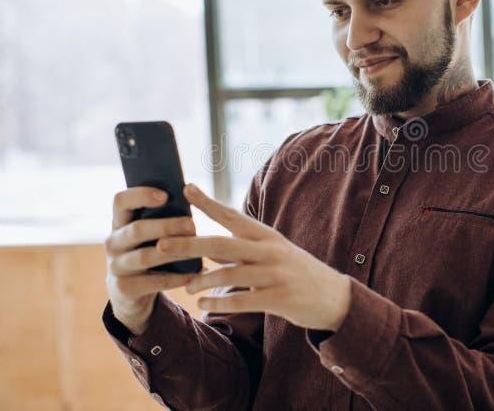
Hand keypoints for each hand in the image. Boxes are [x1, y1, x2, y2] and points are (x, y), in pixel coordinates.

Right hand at [104, 187, 199, 334]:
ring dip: (174, 251)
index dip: (140, 195)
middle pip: (136, 230)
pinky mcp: (124, 289)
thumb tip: (191, 195)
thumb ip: (159, 217)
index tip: (165, 195)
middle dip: (166, 226)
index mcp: (119, 223)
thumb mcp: (146, 235)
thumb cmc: (146, 251)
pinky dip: (178, 278)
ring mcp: (116, 267)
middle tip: (192, 225)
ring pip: (145, 256)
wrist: (129, 293)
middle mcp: (113, 243)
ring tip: (197, 248)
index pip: (120, 201)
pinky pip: (155, 281)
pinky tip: (197, 273)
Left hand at [157, 183, 351, 331]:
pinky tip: (204, 305)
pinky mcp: (279, 298)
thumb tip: (206, 247)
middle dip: (189, 244)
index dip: (208, 203)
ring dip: (201, 281)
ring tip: (186, 286)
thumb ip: (241, 249)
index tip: (185, 189)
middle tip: (160, 246)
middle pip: (222, 244)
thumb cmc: (296, 272)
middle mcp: (270, 250)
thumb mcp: (272, 253)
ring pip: (229, 274)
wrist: (332, 297)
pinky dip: (218, 303)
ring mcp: (275, 274)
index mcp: (267, 235)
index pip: (232, 216)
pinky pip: (241, 300)